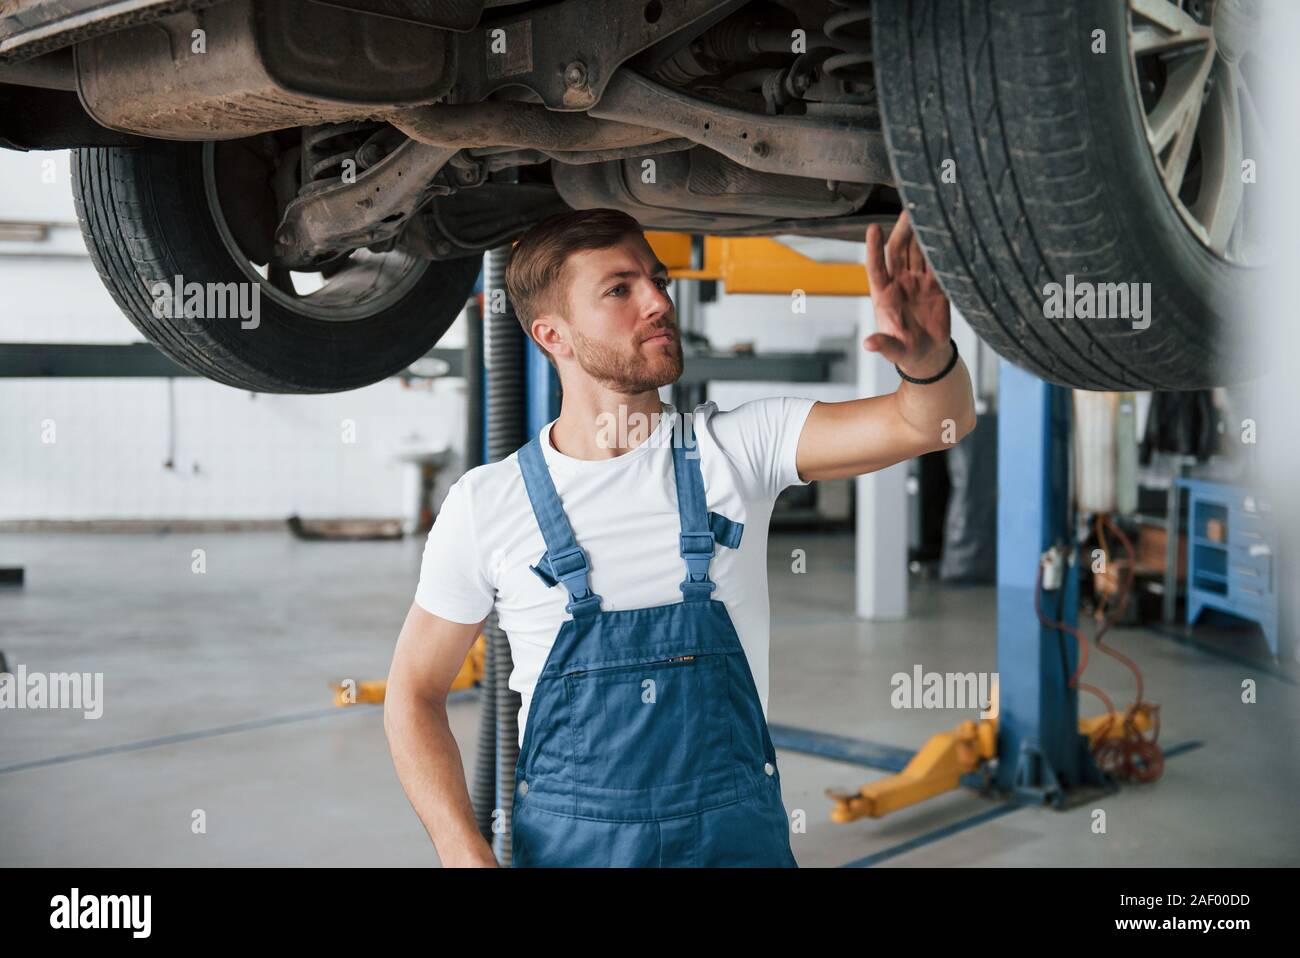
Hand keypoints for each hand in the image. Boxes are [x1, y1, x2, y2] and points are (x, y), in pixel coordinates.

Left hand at [863, 210, 951, 378]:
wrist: (927, 356)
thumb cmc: (905, 353)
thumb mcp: (894, 351)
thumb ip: (883, 345)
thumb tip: (869, 344)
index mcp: (883, 294)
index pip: (876, 266)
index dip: (874, 248)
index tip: (873, 228)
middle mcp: (899, 283)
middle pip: (899, 251)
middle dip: (903, 230)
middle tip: (909, 209)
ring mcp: (918, 281)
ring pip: (919, 251)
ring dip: (922, 232)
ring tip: (929, 209)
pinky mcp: (938, 284)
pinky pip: (939, 261)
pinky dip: (944, 247)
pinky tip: (949, 230)